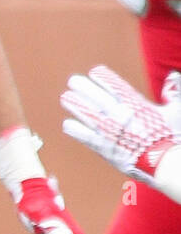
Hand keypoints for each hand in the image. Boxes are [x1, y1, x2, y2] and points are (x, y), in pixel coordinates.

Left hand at [63, 65, 180, 189]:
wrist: (162, 162)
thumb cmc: (170, 136)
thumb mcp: (174, 110)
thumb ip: (172, 92)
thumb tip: (172, 76)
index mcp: (137, 106)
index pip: (118, 88)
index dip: (105, 79)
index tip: (95, 71)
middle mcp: (121, 117)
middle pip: (99, 99)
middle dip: (85, 89)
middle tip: (73, 81)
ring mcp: (111, 133)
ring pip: (89, 116)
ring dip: (75, 106)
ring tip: (64, 97)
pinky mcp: (104, 149)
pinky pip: (86, 137)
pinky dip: (76, 131)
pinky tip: (67, 124)